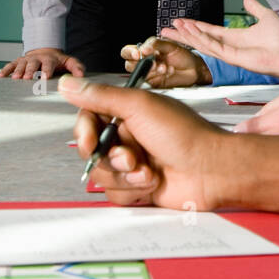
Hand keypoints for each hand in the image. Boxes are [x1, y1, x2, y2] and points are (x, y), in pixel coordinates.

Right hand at [0, 47, 85, 80]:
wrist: (45, 51)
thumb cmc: (58, 61)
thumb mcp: (69, 62)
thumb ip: (76, 68)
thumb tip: (81, 76)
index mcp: (49, 59)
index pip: (48, 65)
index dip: (47, 71)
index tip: (45, 78)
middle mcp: (36, 59)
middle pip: (33, 64)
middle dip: (30, 71)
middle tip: (27, 78)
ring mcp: (26, 60)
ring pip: (21, 65)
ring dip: (17, 71)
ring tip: (15, 79)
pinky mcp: (18, 61)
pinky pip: (10, 65)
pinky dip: (5, 70)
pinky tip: (0, 76)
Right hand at [60, 75, 278, 211]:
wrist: (212, 171)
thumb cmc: (183, 134)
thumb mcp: (139, 107)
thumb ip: (101, 97)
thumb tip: (66, 83)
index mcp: (129, 113)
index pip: (89, 120)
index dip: (85, 133)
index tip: (90, 142)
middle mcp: (130, 137)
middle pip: (92, 151)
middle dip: (110, 158)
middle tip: (131, 158)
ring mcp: (134, 163)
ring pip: (102, 175)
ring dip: (124, 176)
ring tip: (149, 173)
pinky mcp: (139, 188)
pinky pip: (115, 194)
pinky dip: (132, 191)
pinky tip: (154, 184)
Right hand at [121, 36, 212, 87]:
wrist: (194, 68)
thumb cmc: (182, 55)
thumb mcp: (170, 45)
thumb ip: (156, 44)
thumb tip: (143, 49)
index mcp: (145, 50)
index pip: (128, 51)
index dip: (130, 52)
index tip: (139, 53)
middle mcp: (144, 62)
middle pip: (130, 64)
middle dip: (141, 63)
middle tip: (154, 62)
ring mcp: (148, 73)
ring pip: (140, 73)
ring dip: (152, 69)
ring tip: (165, 66)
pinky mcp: (154, 83)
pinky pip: (150, 81)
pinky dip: (159, 76)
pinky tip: (169, 71)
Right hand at [163, 0, 278, 78]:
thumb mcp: (265, 16)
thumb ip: (253, 7)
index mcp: (234, 37)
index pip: (209, 31)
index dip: (194, 26)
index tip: (181, 21)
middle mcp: (229, 45)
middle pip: (200, 38)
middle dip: (183, 34)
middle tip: (166, 29)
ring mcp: (230, 52)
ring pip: (203, 43)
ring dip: (188, 35)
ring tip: (173, 28)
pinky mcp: (233, 57)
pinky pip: (213, 47)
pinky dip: (201, 39)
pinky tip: (190, 32)